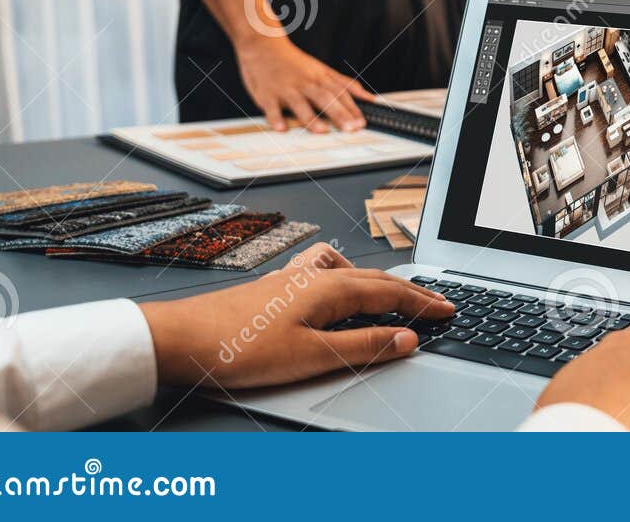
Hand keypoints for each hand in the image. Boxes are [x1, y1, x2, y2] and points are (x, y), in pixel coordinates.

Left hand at [138, 243, 453, 387]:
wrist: (180, 338)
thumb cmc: (237, 347)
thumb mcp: (311, 357)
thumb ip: (363, 347)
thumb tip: (406, 340)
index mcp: (329, 289)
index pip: (391, 293)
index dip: (424, 303)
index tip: (449, 309)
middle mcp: (314, 277)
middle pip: (375, 279)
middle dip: (410, 292)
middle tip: (437, 303)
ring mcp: (293, 280)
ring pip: (351, 274)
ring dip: (380, 283)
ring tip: (396, 293)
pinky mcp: (275, 289)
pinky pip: (324, 274)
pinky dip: (346, 279)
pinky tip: (336, 287)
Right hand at [235, 38, 375, 132]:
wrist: (263, 45)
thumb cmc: (295, 62)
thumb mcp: (322, 70)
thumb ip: (344, 83)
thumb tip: (368, 97)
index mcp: (319, 78)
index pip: (340, 93)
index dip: (352, 108)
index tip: (362, 122)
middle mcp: (304, 83)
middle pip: (325, 98)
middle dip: (339, 114)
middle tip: (351, 128)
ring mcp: (286, 89)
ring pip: (300, 103)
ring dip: (311, 117)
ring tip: (323, 131)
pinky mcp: (267, 94)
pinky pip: (271, 108)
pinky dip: (276, 118)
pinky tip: (282, 129)